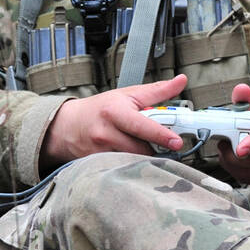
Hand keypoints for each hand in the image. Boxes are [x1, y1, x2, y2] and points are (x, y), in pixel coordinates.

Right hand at [40, 75, 187, 171]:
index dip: (161, 135)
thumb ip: (157, 91)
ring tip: (144, 147)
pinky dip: (131, 164)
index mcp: (115, 112)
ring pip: (132, 161)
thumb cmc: (102, 108)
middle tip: (163, 145)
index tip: (177, 142)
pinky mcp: (96, 165)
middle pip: (141, 148)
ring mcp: (99, 152)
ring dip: (144, 157)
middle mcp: (105, 133)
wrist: (68, 126)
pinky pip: (122, 168)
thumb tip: (182, 80)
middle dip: (155, 148)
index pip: (142, 125)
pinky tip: (131, 157)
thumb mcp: (128, 95)